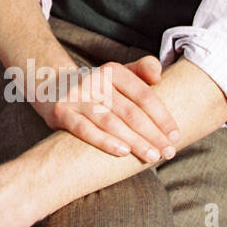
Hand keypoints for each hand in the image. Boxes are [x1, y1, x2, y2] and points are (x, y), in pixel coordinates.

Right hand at [31, 57, 178, 163]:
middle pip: (130, 111)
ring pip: (110, 122)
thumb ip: (142, 69)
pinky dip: (105, 141)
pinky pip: (85, 130)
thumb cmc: (96, 86)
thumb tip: (159, 75)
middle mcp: (94, 80)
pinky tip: (123, 152)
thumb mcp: (118, 73)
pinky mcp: (61, 112)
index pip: (143, 94)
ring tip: (152, 156)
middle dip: (152, 134)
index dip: (161, 116)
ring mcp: (76, 96)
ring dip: (134, 141)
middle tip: (169, 152)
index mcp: (112, 70)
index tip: (175, 134)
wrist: (51, 86)